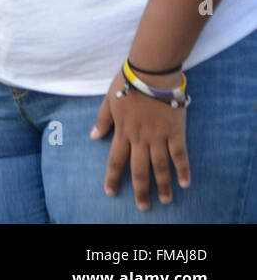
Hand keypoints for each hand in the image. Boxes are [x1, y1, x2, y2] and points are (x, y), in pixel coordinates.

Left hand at [91, 70, 190, 211]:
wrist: (150, 73)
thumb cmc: (128, 83)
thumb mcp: (109, 100)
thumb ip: (103, 119)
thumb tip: (93, 136)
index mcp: (122, 131)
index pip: (115, 160)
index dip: (113, 178)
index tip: (111, 192)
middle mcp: (139, 138)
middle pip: (139, 170)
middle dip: (140, 190)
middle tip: (143, 207)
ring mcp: (158, 136)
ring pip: (160, 166)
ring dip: (162, 185)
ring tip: (165, 200)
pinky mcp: (175, 132)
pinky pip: (180, 154)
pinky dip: (183, 169)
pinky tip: (185, 183)